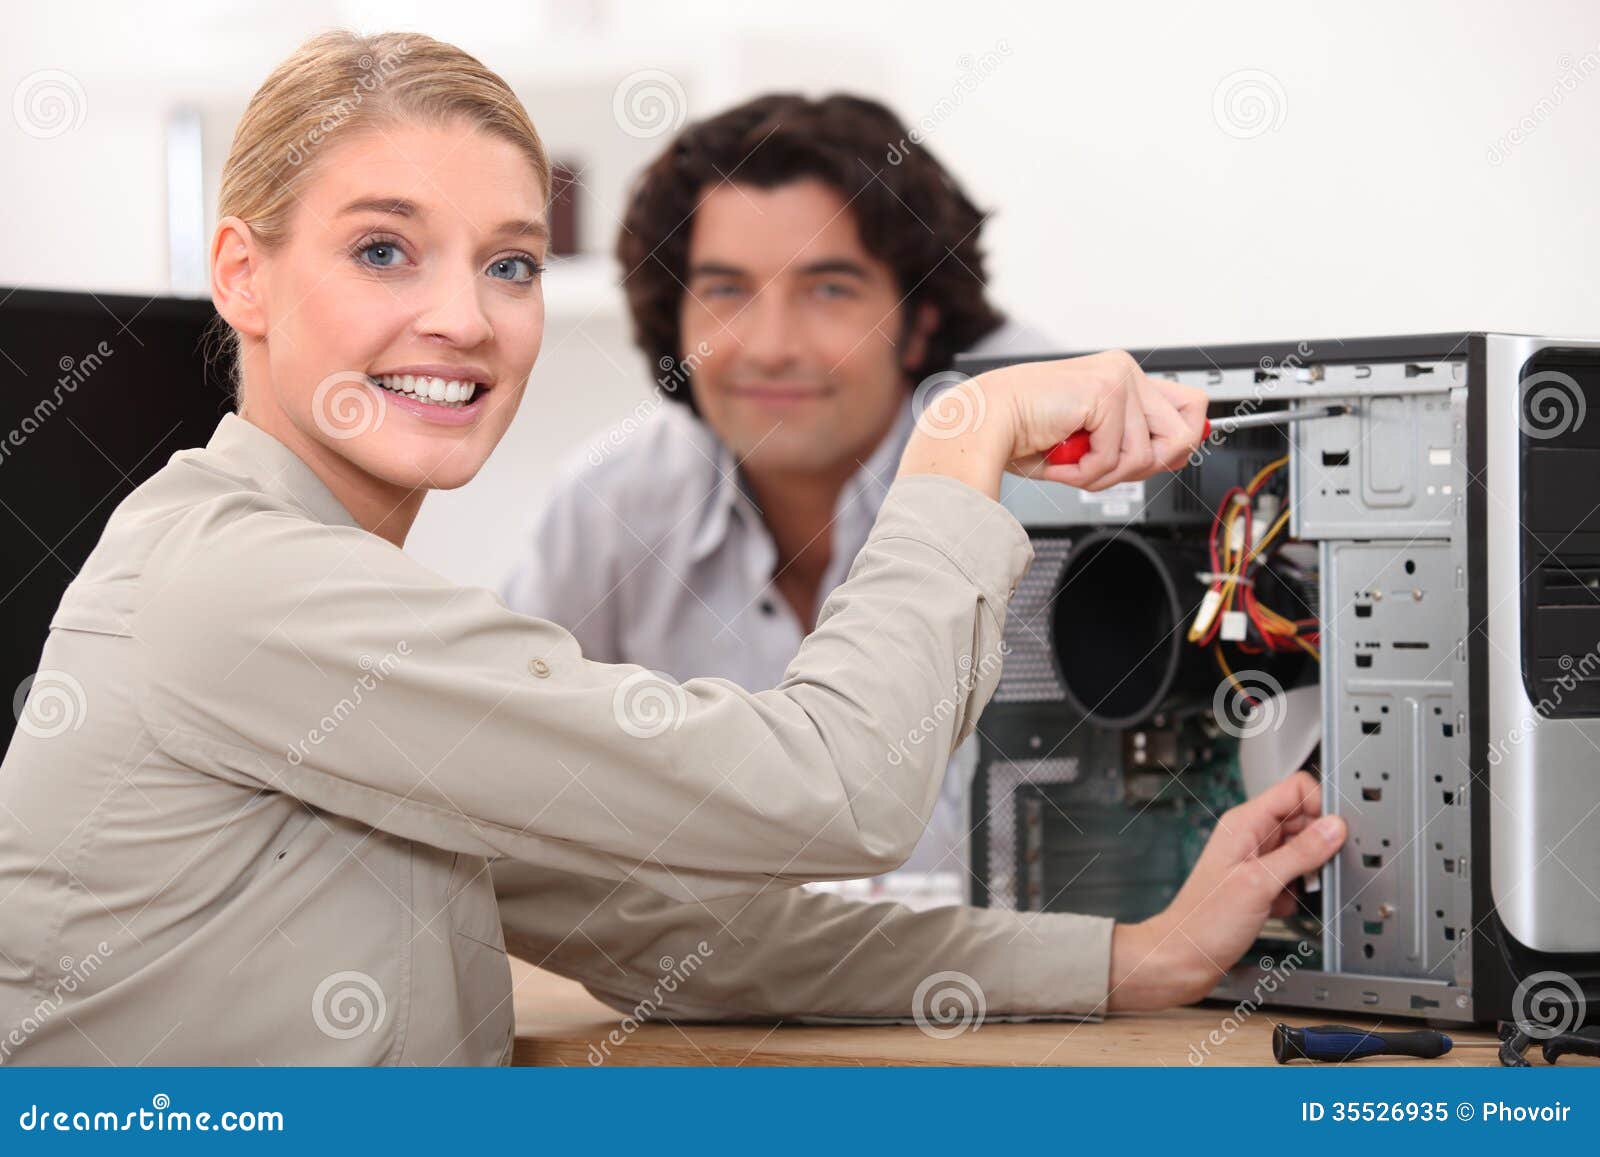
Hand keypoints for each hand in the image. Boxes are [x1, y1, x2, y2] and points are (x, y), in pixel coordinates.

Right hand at [897, 350, 1208, 498]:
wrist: (983, 424)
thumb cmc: (1022, 433)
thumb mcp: (1090, 442)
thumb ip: (1130, 443)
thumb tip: (1178, 452)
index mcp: (1121, 377)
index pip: (1189, 406)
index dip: (1182, 441)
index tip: (1160, 460)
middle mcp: (1124, 370)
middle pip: (1184, 431)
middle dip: (1145, 466)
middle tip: (1102, 466)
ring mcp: (1118, 377)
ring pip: (1147, 455)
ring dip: (1105, 474)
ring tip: (1072, 462)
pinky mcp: (1105, 392)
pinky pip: (1115, 457)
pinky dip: (1085, 473)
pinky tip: (1061, 460)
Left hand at [1106, 771, 1346, 1010]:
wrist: (1186, 958)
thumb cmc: (1204, 921)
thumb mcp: (1260, 883)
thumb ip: (1300, 853)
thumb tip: (1334, 827)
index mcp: (1245, 822)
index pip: (1296, 788)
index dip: (1320, 806)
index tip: (1334, 834)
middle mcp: (1251, 836)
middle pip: (1304, 821)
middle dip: (1316, 849)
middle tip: (1310, 874)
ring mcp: (1256, 860)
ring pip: (1303, 853)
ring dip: (1305, 876)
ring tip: (1286, 895)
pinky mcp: (1260, 884)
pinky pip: (1294, 878)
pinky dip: (1294, 895)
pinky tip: (1278, 908)